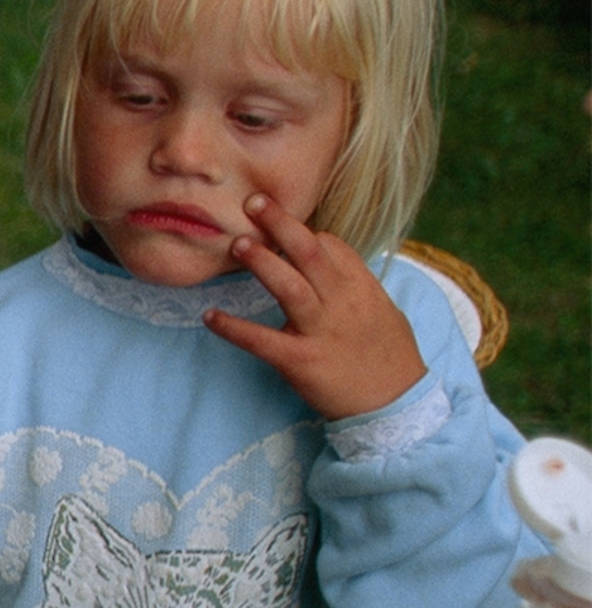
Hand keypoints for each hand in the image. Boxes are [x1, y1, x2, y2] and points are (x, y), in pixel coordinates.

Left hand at [205, 193, 426, 419]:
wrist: (396, 405)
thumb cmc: (388, 357)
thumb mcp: (382, 312)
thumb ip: (355, 284)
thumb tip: (331, 257)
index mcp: (363, 288)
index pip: (332, 247)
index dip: (305, 234)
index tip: (281, 226)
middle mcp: (343, 304)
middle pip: (311, 254)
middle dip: (282, 225)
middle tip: (253, 202)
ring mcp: (322, 332)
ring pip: (290, 287)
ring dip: (263, 263)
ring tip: (237, 243)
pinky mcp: (302, 361)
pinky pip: (262, 340)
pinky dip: (234, 328)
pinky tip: (210, 317)